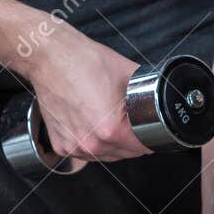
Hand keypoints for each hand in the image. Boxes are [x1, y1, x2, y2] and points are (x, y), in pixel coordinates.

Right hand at [21, 20, 151, 169]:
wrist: (51, 57)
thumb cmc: (84, 62)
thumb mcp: (130, 75)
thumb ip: (150, 93)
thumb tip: (163, 97)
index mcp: (110, 129)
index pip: (144, 147)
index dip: (153, 137)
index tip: (152, 130)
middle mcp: (91, 143)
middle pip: (126, 154)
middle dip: (133, 141)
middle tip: (132, 122)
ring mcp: (74, 146)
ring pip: (106, 155)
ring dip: (114, 144)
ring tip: (111, 121)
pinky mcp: (61, 145)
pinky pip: (86, 152)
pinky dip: (93, 143)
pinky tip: (94, 125)